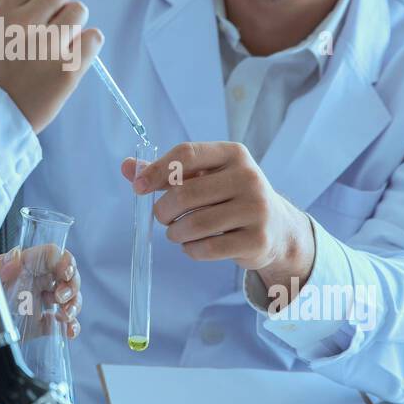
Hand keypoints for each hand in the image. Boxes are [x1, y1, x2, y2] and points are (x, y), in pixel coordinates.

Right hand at [0, 0, 103, 132]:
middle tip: (51, 20)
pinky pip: (94, 37)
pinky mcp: (67, 68)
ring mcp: (47, 46)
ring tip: (55, 43)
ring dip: (73, 24)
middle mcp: (23, 24)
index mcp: (2, 9)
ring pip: (80, 11)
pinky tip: (69, 56)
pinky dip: (86, 45)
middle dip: (62, 0)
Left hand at [0, 244, 81, 362]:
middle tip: (62, 299)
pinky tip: (68, 332)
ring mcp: (33, 305)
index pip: (49, 255)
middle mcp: (29, 284)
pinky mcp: (33, 328)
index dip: (63, 261)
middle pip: (63, 276)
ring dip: (74, 305)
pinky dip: (69, 327)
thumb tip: (17, 258)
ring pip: (66, 299)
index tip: (64, 275)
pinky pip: (58, 324)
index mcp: (18, 268)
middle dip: (72, 285)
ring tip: (66, 316)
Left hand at [120, 141, 315, 293]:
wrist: (277, 227)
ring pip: (194, 224)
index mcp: (233, 154)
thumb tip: (127, 167)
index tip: (138, 187)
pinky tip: (192, 245)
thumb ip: (166, 172)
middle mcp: (249, 177)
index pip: (186, 155)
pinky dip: (190, 249)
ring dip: (175, 233)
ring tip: (176, 232)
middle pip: (185, 194)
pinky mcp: (257, 240)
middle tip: (163, 217)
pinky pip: (206, 249)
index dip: (156, 171)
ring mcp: (256, 209)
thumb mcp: (204, 176)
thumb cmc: (230, 196)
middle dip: (163, 210)